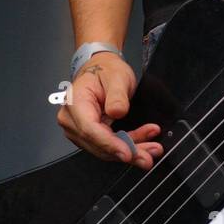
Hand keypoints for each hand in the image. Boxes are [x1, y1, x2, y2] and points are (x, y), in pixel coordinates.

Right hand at [57, 52, 162, 170]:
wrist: (101, 69)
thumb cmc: (106, 71)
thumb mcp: (117, 77)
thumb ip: (117, 95)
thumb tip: (117, 112)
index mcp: (74, 102)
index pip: (90, 129)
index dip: (110, 144)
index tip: (127, 152)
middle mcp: (71, 120)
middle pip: (98, 143)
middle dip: (126, 151)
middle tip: (149, 155)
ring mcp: (78, 130)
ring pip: (104, 149)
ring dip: (129, 151)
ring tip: (151, 149)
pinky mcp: (89, 135)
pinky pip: (107, 146)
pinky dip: (126, 146)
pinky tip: (143, 144)